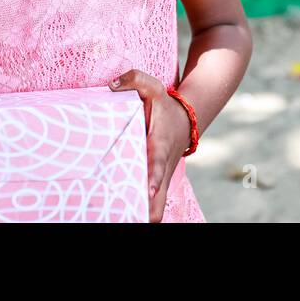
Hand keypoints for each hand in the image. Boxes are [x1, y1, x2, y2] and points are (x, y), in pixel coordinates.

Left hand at [110, 69, 190, 222]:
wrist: (186, 121)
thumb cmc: (164, 107)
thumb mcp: (154, 87)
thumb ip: (135, 79)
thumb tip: (113, 84)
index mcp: (160, 146)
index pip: (158, 164)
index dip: (154, 177)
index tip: (150, 189)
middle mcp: (162, 168)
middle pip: (158, 200)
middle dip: (147, 212)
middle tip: (128, 218)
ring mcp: (161, 180)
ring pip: (155, 208)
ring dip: (142, 217)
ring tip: (119, 221)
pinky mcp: (157, 185)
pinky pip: (151, 205)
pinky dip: (141, 214)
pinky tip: (120, 218)